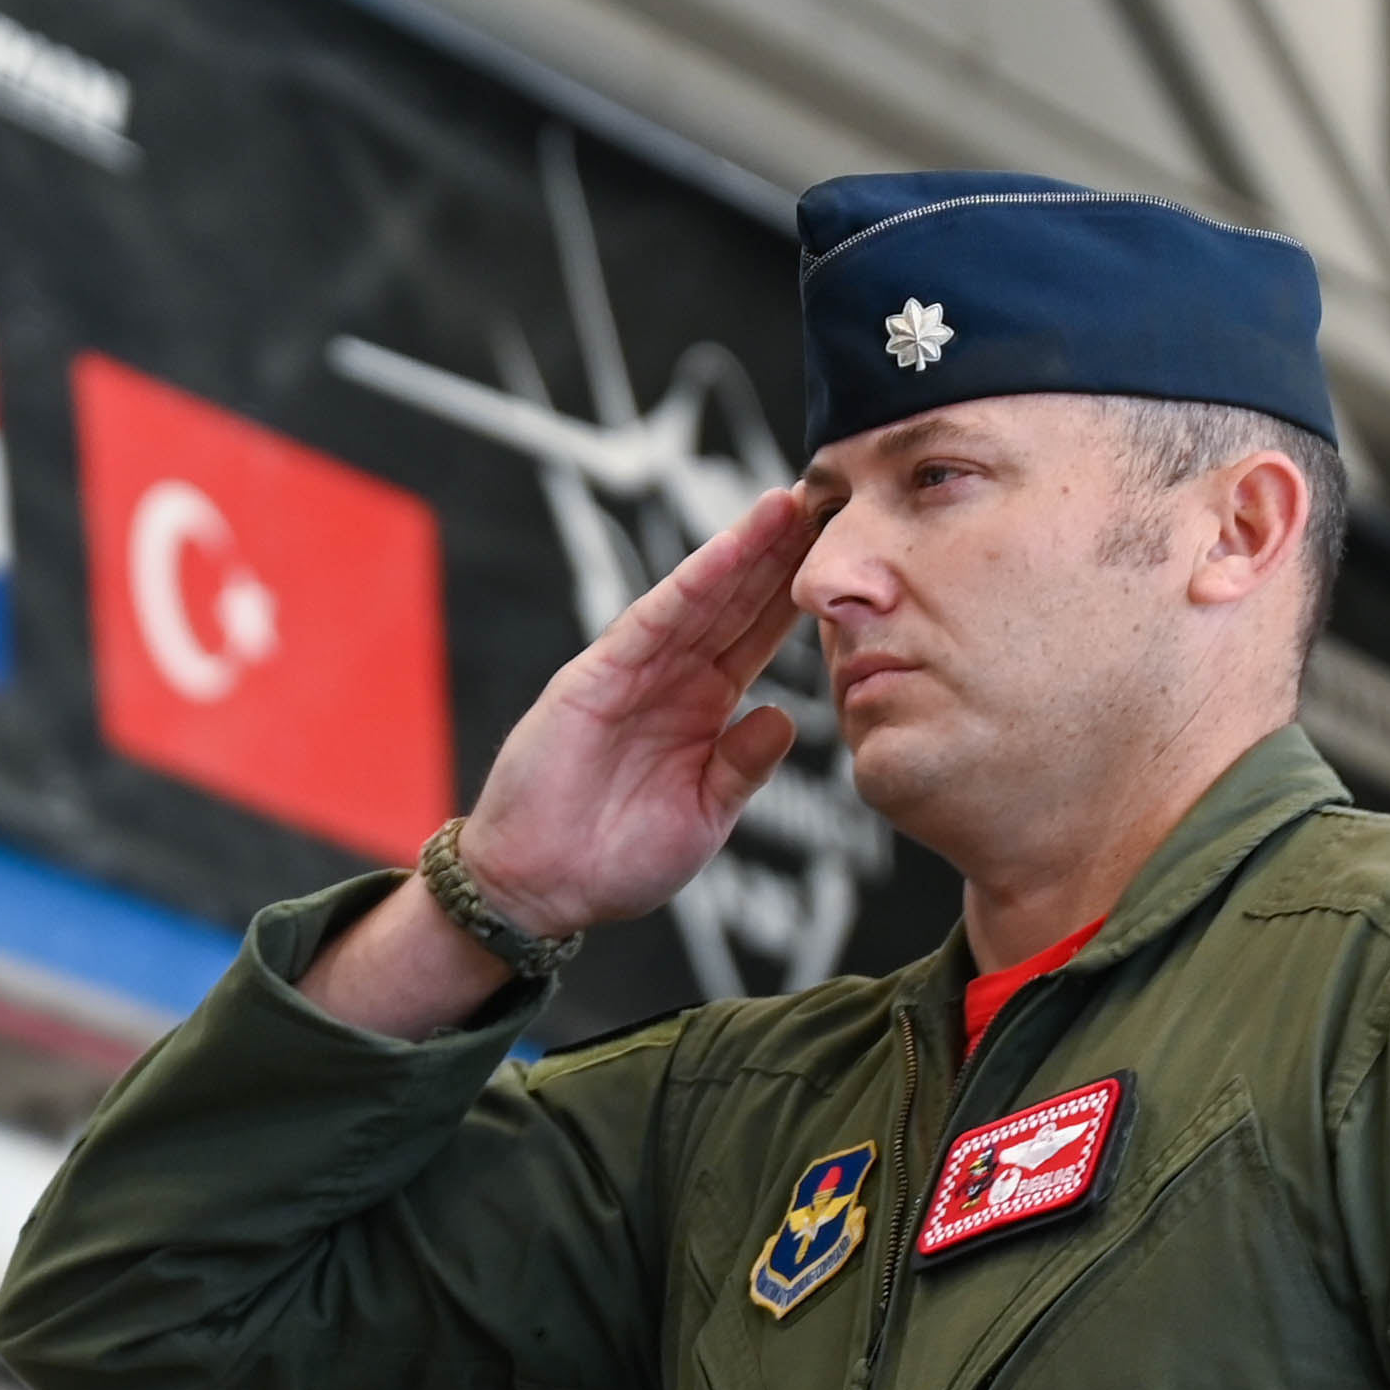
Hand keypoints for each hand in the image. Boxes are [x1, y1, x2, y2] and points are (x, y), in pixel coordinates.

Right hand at [456, 480, 817, 933]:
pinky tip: (732, 548)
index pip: (758, 636)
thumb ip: (742, 764)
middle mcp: (672, 679)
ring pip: (702, 597)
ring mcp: (635, 672)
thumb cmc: (616, 862)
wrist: (541, 890)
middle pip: (737, 602)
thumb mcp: (704, 816)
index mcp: (703, 709)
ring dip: (746, 549)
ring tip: (791, 504)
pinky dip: (694, 582)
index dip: (799, 596)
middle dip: (781, 552)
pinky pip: (654, 620)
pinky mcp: (597, 675)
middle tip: (831, 499)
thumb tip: (786, 717)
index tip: (848, 556)